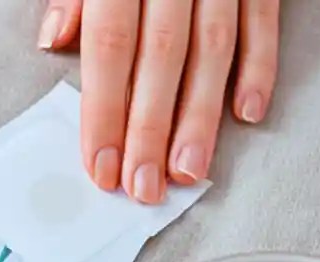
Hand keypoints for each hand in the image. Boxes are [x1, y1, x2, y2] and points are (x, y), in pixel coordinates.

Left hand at [38, 0, 279, 202]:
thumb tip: (54, 42)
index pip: (110, 46)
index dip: (104, 110)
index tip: (99, 166)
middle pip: (162, 57)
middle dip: (151, 129)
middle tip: (144, 187)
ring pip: (214, 47)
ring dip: (202, 115)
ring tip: (191, 171)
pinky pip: (265, 16)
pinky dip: (260, 65)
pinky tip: (249, 113)